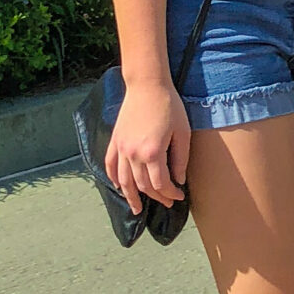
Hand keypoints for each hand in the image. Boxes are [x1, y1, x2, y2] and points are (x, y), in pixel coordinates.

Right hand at [104, 76, 191, 212]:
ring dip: (131, 197)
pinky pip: (110, 165)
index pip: (160, 183)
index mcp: (152, 152)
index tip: (179, 196)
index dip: (170, 194)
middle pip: (143, 185)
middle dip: (156, 197)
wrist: (147, 84)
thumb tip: (178, 180)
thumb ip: (180, 159)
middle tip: (166, 202)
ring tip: (137, 209)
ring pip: (124, 181)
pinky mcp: (115, 140)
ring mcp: (121, 148)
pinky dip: (113, 178)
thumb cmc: (169, 105)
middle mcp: (133, 154)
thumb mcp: (183, 132)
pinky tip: (118, 187)